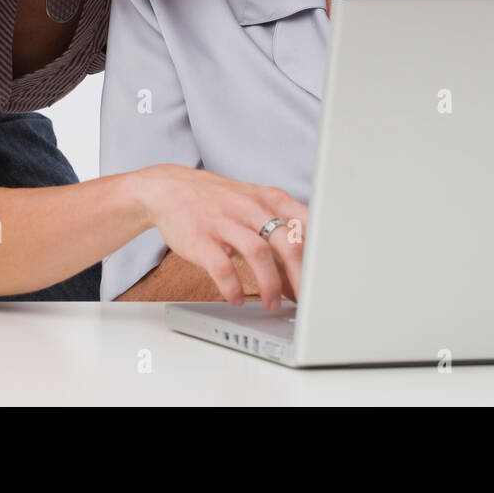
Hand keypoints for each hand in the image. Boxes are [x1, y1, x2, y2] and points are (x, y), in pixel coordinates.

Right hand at [133, 164, 306, 309]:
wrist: (170, 189)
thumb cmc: (219, 201)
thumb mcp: (255, 203)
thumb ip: (278, 231)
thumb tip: (300, 272)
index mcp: (269, 198)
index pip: (306, 223)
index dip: (318, 253)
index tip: (323, 277)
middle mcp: (250, 207)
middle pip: (287, 241)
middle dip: (301, 276)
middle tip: (306, 300)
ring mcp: (225, 222)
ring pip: (257, 253)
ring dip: (270, 284)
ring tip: (273, 303)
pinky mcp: (201, 239)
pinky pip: (222, 268)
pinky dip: (233, 288)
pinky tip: (237, 298)